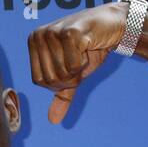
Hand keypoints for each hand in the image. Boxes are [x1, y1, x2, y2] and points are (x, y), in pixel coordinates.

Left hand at [28, 3, 128, 124]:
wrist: (114, 25)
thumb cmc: (91, 48)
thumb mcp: (74, 74)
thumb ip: (61, 94)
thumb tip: (53, 121)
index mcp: (34, 41)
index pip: (40, 81)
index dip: (59, 82)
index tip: (71, 66)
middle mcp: (39, 36)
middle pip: (50, 79)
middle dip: (69, 77)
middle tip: (80, 59)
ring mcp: (52, 32)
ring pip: (62, 74)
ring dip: (78, 70)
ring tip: (84, 51)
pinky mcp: (69, 33)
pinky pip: (73, 66)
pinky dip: (84, 63)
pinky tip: (88, 46)